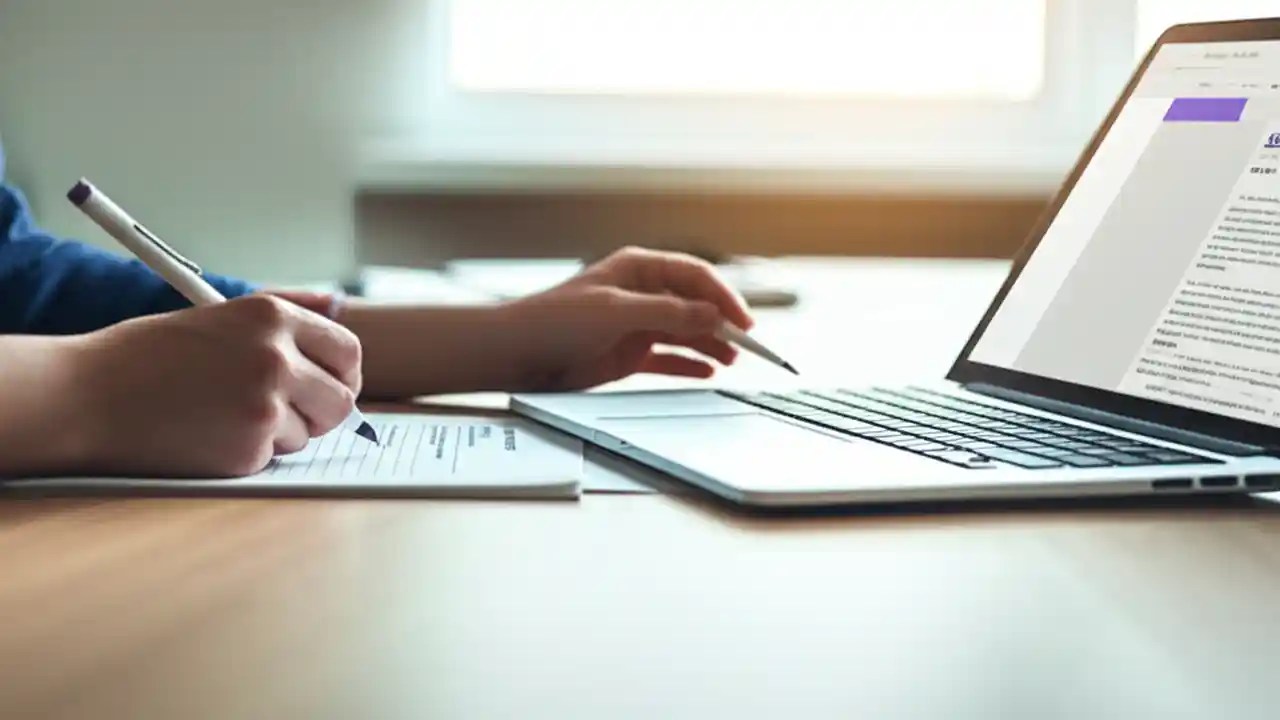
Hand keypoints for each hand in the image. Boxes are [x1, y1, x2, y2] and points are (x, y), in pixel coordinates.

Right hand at [72, 294, 362, 476]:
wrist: (87, 396)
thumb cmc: (147, 357)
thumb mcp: (220, 316)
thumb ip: (286, 310)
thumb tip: (340, 303)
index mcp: (272, 316)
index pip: (347, 351)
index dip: (342, 374)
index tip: (329, 385)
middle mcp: (277, 356)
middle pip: (343, 399)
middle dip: (323, 412)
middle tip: (290, 412)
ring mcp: (266, 404)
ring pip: (309, 432)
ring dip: (280, 432)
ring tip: (224, 415)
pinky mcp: (249, 447)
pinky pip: (274, 456)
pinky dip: (249, 453)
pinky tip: (207, 435)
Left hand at [502, 247, 753, 390]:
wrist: (517, 353)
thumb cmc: (556, 320)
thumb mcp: (616, 312)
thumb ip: (667, 312)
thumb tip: (712, 314)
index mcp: (638, 269)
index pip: (694, 276)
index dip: (723, 296)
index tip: (743, 321)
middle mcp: (641, 293)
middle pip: (694, 304)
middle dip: (721, 322)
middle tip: (746, 345)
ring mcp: (635, 324)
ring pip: (685, 331)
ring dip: (709, 344)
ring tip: (730, 361)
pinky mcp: (627, 353)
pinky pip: (667, 357)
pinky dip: (687, 364)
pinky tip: (707, 372)